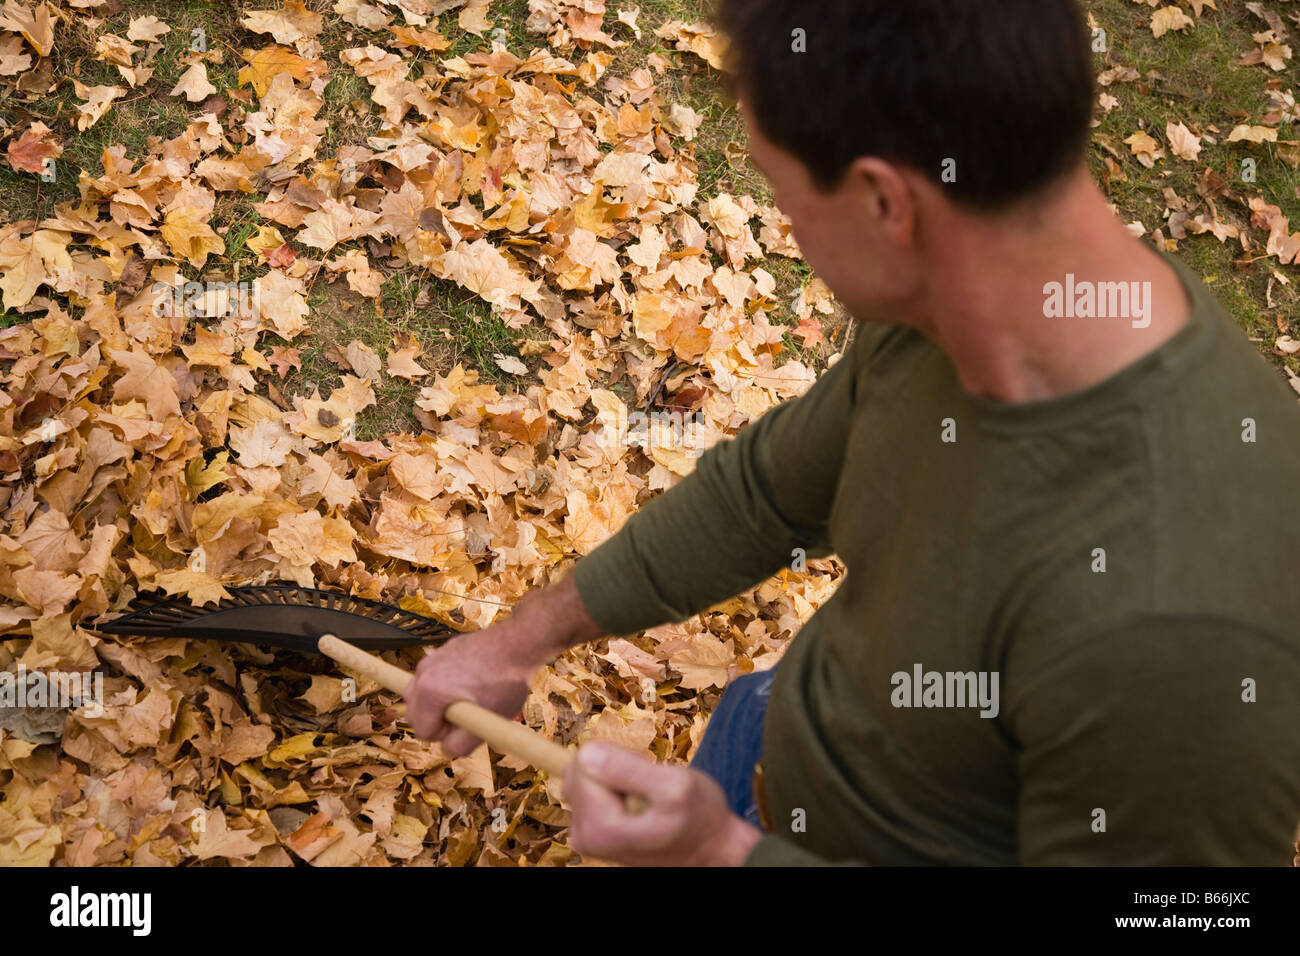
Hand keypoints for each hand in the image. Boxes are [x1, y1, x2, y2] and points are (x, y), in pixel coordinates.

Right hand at [404, 575, 602, 755]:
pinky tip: (473, 682)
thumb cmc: (506, 683)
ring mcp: (431, 658)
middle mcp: (424, 673)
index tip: (467, 723)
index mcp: (430, 692)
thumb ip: (461, 745)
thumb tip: (447, 749)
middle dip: (436, 720)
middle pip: (415, 712)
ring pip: (422, 694)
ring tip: (469, 699)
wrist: (521, 643)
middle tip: (467, 714)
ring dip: (438, 704)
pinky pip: (434, 678)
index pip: (422, 731)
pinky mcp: (443, 650)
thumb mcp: (487, 723)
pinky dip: (445, 686)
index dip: (444, 735)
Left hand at [565, 741, 763, 865]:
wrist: (709, 849)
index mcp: (599, 827)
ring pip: (585, 774)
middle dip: (615, 765)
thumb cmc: (699, 818)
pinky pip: (591, 786)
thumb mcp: (676, 786)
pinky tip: (638, 801)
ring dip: (617, 775)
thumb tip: (585, 754)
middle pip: (580, 768)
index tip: (647, 777)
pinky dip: (615, 784)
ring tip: (646, 795)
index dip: (620, 758)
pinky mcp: (590, 830)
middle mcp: (584, 835)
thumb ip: (629, 769)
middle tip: (649, 786)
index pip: (585, 762)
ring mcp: (585, 834)